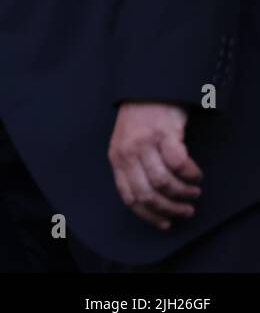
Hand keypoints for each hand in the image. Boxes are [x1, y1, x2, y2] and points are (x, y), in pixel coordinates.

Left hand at [108, 101, 201, 229]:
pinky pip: (179, 164)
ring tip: (193, 192)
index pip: (129, 196)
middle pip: (147, 194)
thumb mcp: (126, 145)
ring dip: (183, 193)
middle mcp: (128, 153)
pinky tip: (195, 174)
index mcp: (116, 159)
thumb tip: (150, 201)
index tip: (165, 224)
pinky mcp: (164, 133)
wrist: (148, 89)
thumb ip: (132, 169)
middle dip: (169, 209)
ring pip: (164, 182)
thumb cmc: (138, 120)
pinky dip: (191, 174)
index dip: (148, 215)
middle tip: (185, 211)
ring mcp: (145, 143)